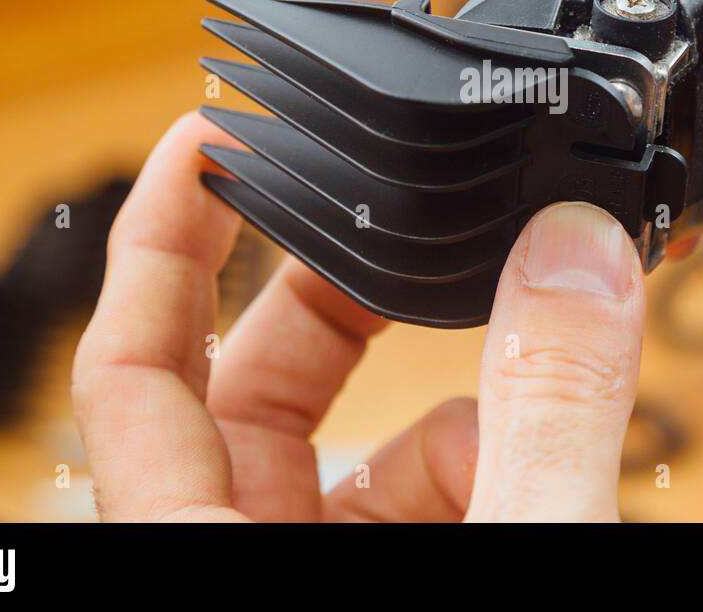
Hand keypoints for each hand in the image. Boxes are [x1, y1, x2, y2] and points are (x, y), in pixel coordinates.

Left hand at [72, 113, 643, 521]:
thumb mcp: (520, 546)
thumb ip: (547, 410)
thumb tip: (572, 258)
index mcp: (203, 548)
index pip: (129, 364)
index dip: (158, 235)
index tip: (204, 136)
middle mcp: (242, 553)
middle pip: (259, 383)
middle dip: (345, 289)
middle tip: (396, 203)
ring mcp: (316, 572)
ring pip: (370, 442)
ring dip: (471, 399)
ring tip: (553, 375)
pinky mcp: (398, 584)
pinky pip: (430, 490)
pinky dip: (500, 458)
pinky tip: (565, 469)